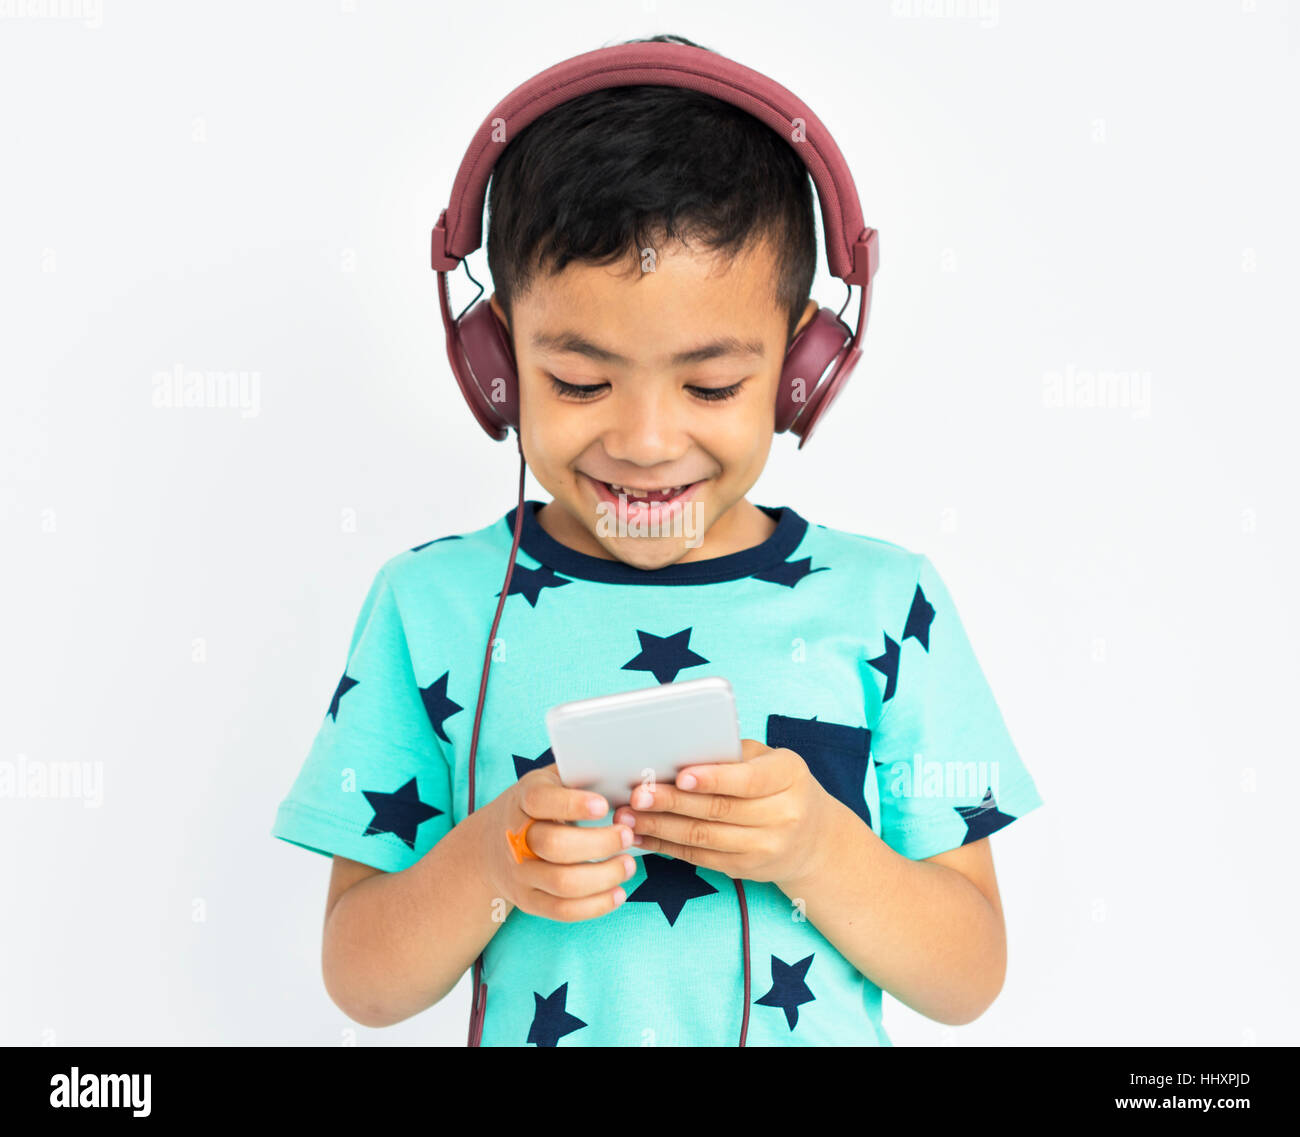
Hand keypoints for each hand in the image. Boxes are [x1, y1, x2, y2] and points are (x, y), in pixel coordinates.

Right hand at [485, 765, 638, 921]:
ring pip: (562, 883)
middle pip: (554, 845)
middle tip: (627, 835)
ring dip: (603, 876)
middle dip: (599, 843)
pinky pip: (563, 911)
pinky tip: (619, 893)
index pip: (540, 801)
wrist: (490, 846)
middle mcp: (515, 838)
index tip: (604, 805)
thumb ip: (576, 776)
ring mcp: (520, 873)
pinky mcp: (529, 901)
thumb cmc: (537, 807)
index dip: (572, 804)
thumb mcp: (548, 783)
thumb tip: (622, 770)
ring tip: (628, 864)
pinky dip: (596, 906)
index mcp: (522, 800)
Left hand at [611, 739, 834, 887]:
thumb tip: (678, 751)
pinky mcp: (745, 869)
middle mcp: (783, 815)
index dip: (713, 778)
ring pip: (703, 837)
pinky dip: (666, 846)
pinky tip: (642, 835)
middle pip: (719, 810)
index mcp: (789, 776)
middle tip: (637, 795)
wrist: (813, 839)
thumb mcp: (770, 761)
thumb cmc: (780, 785)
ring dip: (660, 827)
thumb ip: (733, 755)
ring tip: (628, 817)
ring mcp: (765, 847)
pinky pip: (698, 857)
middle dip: (672, 802)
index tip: (680, 774)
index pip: (749, 779)